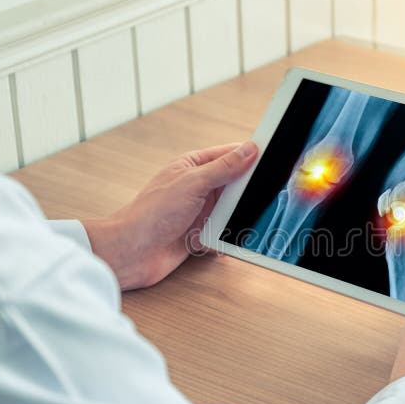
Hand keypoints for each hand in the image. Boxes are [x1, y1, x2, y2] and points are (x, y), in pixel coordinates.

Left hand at [83, 142, 257, 289]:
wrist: (131, 254)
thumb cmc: (151, 214)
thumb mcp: (193, 183)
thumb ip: (224, 167)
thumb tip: (249, 149)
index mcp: (193, 166)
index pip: (229, 154)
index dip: (250, 155)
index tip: (273, 155)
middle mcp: (198, 187)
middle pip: (235, 185)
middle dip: (246, 193)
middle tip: (262, 195)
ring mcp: (199, 211)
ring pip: (232, 211)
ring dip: (234, 219)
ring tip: (233, 221)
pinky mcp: (200, 234)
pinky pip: (224, 234)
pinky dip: (225, 239)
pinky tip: (222, 241)